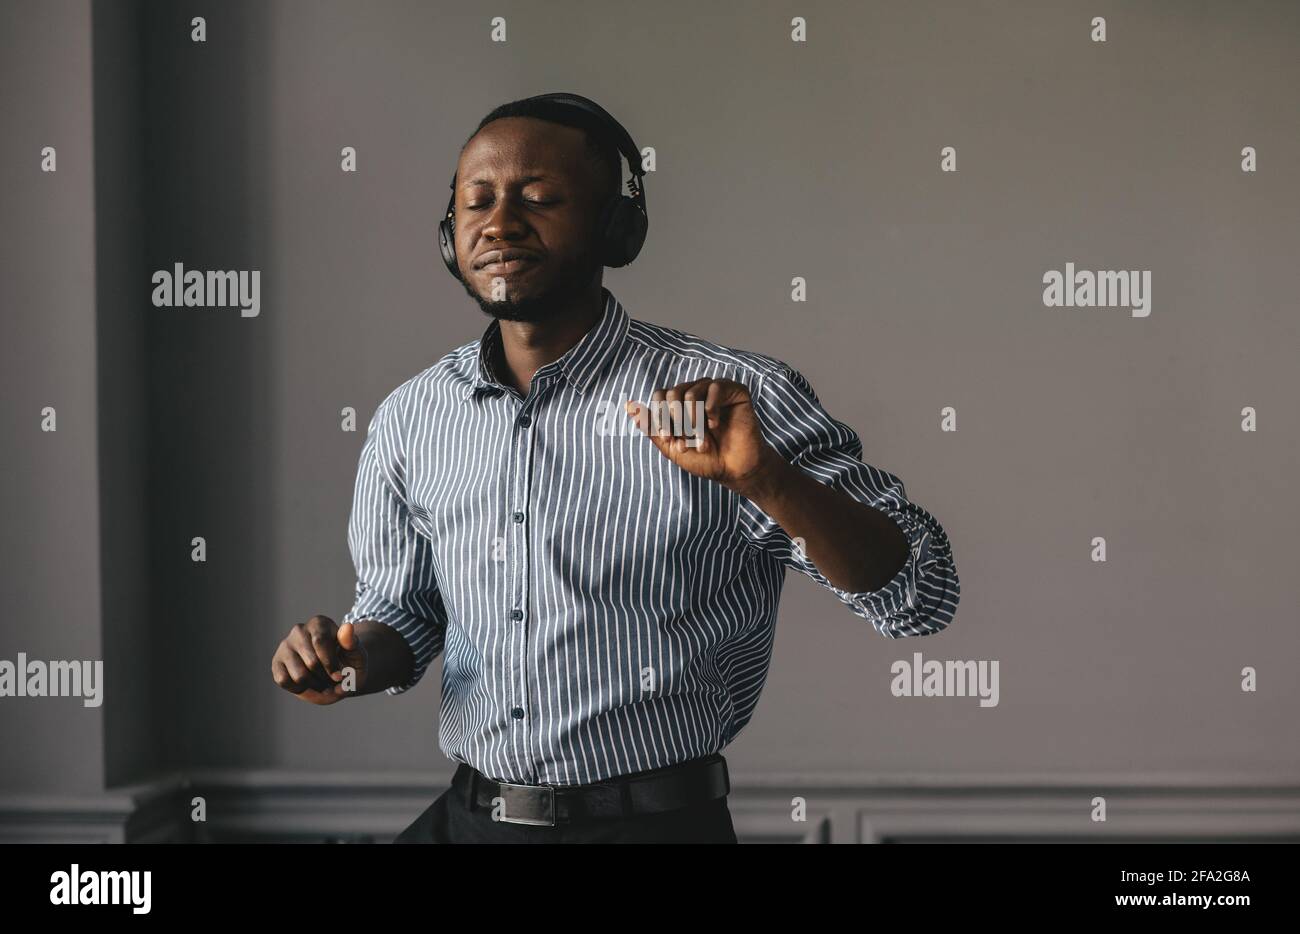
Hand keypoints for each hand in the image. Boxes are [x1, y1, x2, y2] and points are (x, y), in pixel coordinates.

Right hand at [271, 615, 367, 704]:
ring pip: (299, 675)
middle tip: (332, 677)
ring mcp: (285, 646)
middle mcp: (299, 630)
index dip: (331, 665)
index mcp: (319, 623)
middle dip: (325, 677)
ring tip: (321, 679)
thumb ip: (352, 643)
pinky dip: (299, 689)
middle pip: (312, 662)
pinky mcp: (276, 663)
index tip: (340, 675)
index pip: (320, 643)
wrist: (340, 676)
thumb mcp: (357, 655)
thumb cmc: (350, 663)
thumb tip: (347, 627)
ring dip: (314, 684)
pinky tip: (307, 682)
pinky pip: (284, 682)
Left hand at [626, 377, 787, 497]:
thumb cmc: (705, 460)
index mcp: (680, 404)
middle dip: (675, 421)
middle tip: (685, 441)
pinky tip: (715, 424)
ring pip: (691, 393)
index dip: (660, 416)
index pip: (660, 395)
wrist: (734, 470)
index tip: (667, 438)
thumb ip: (652, 428)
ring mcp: (715, 390)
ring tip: (702, 441)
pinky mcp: (735, 391)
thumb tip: (629, 406)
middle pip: (673, 393)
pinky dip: (711, 408)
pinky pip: (715, 387)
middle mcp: (696, 393)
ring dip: (693, 421)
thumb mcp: (672, 447)